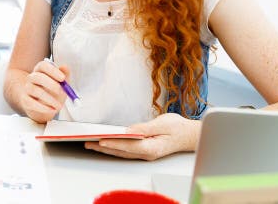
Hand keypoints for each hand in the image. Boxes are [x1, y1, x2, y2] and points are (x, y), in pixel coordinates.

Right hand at [18, 60, 69, 122]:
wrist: (45, 107)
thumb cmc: (53, 92)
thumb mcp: (61, 84)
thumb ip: (64, 75)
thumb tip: (65, 67)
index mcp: (40, 70)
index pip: (43, 65)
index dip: (52, 71)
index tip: (62, 78)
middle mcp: (32, 78)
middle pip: (37, 77)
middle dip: (50, 84)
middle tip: (60, 91)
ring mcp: (27, 89)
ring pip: (34, 90)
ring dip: (48, 98)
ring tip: (58, 105)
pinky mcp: (25, 100)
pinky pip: (31, 103)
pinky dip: (43, 107)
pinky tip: (51, 109)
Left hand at [83, 113, 200, 160]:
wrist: (189, 135)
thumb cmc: (178, 128)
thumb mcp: (162, 124)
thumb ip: (145, 128)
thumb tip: (130, 130)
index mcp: (152, 147)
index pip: (128, 146)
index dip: (113, 143)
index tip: (100, 140)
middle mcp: (147, 153)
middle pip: (121, 151)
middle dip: (103, 147)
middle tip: (88, 143)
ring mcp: (145, 153)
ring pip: (122, 152)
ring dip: (106, 148)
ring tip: (91, 144)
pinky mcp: (144, 150)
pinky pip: (126, 150)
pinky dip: (114, 147)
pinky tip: (105, 143)